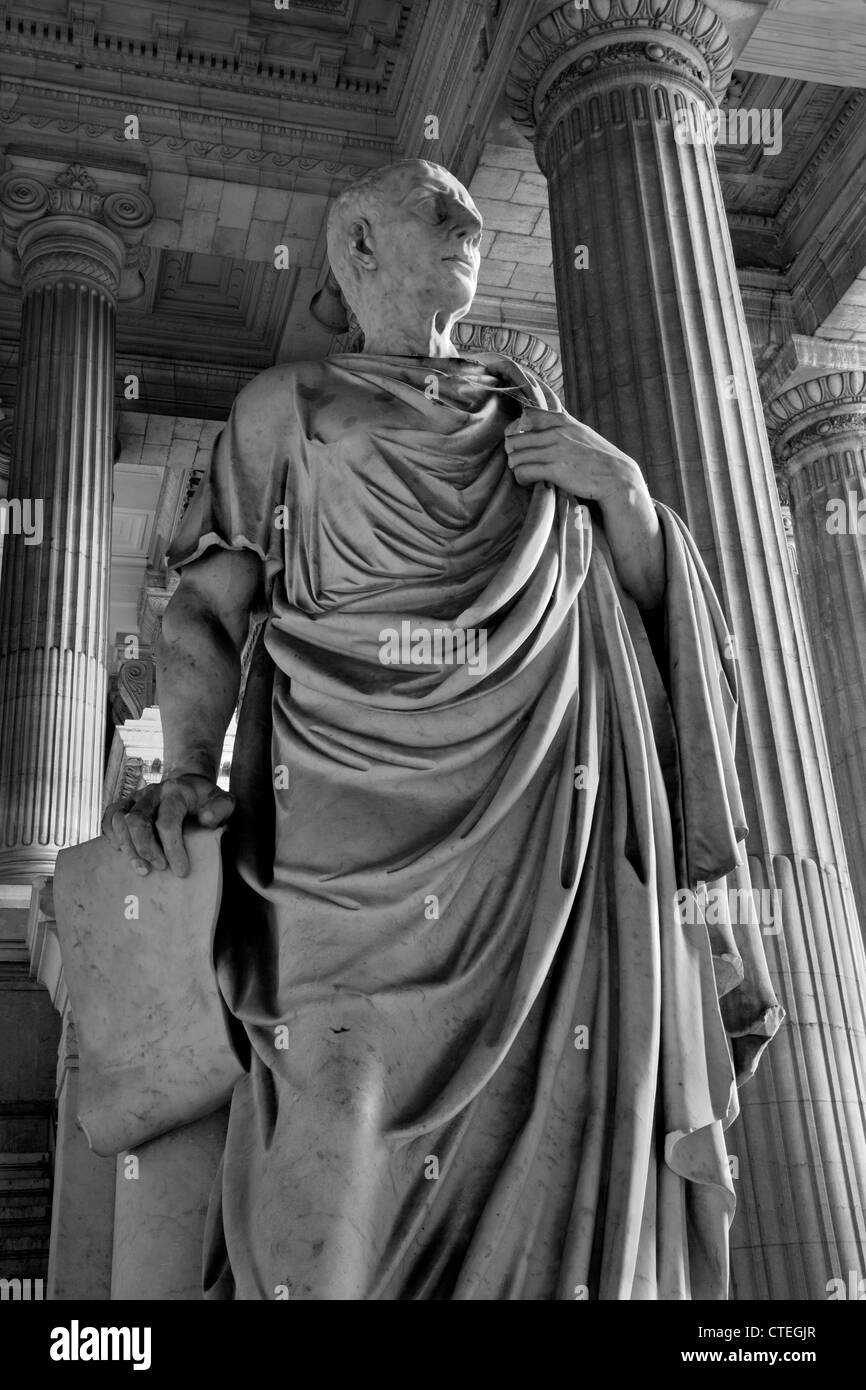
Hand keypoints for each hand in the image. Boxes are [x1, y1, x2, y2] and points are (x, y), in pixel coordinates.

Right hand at [101, 774, 234, 877]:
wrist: (188, 784)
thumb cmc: (205, 800)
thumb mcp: (223, 801)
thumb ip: (221, 809)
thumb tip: (206, 819)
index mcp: (176, 792)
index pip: (168, 821)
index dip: (173, 849)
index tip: (181, 871)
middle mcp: (152, 793)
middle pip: (137, 820)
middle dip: (145, 849)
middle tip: (159, 868)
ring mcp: (136, 798)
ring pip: (120, 819)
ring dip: (127, 847)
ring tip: (142, 869)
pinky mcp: (125, 805)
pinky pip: (109, 817)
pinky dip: (110, 835)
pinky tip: (120, 851)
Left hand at [503, 406, 665, 609]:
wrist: (617, 478)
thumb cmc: (598, 458)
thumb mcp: (581, 433)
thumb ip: (562, 428)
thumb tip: (543, 426)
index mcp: (562, 421)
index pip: (524, 417)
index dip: (516, 431)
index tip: (520, 443)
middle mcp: (556, 433)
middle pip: (514, 439)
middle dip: (513, 453)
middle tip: (521, 463)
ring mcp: (555, 451)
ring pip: (515, 457)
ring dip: (517, 468)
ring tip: (526, 474)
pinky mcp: (555, 470)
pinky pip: (523, 472)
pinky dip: (522, 479)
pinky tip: (530, 482)